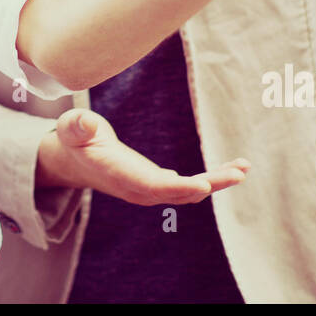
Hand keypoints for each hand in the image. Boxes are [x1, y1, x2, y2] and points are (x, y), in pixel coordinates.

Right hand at [36, 108, 249, 204]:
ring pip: (188, 191)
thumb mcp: (71, 128)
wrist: (75, 161)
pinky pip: (189, 185)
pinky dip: (212, 178)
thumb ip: (77, 126)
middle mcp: (138, 188)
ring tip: (244, 167)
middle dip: (209, 184)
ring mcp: (150, 188)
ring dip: (217, 181)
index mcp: (119, 175)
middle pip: (178, 192)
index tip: (203, 185)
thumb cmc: (75, 139)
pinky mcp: (158, 183)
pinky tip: (234, 168)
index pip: (151, 186)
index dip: (177, 187)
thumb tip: (86, 123)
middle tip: (238, 173)